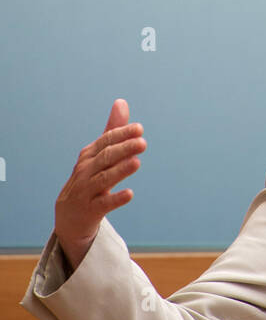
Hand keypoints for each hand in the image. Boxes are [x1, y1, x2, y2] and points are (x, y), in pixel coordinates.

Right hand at [54, 99, 145, 271]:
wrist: (68, 218)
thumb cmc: (88, 180)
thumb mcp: (99, 155)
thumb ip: (112, 131)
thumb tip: (121, 101)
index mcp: (89, 156)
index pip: (106, 141)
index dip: (122, 134)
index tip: (139, 129)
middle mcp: (85, 171)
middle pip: (105, 158)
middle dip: (123, 149)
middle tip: (143, 143)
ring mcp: (85, 191)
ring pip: (103, 179)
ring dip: (120, 170)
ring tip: (136, 163)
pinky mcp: (89, 211)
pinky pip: (103, 204)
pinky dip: (115, 198)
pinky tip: (129, 194)